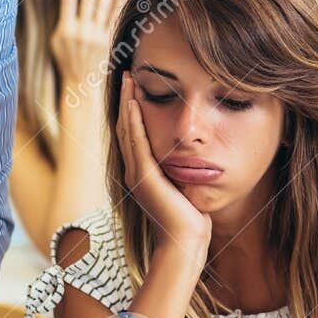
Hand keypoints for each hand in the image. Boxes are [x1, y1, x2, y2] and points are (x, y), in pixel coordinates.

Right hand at [49, 0, 118, 90]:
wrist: (81, 83)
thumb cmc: (66, 60)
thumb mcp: (56, 41)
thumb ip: (63, 20)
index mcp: (65, 30)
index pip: (67, 0)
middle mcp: (81, 32)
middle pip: (88, 0)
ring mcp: (96, 37)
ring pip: (103, 6)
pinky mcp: (108, 41)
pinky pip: (115, 17)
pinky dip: (119, 3)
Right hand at [117, 71, 211, 255]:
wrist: (185, 243)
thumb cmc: (190, 220)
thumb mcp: (183, 187)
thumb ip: (180, 171)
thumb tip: (191, 155)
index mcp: (141, 173)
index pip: (132, 133)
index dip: (131, 109)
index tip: (134, 87)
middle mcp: (133, 171)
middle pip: (125, 127)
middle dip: (125, 100)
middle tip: (125, 74)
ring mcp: (136, 174)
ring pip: (127, 130)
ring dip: (127, 103)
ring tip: (127, 79)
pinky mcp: (144, 177)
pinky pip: (136, 142)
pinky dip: (134, 120)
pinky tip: (135, 102)